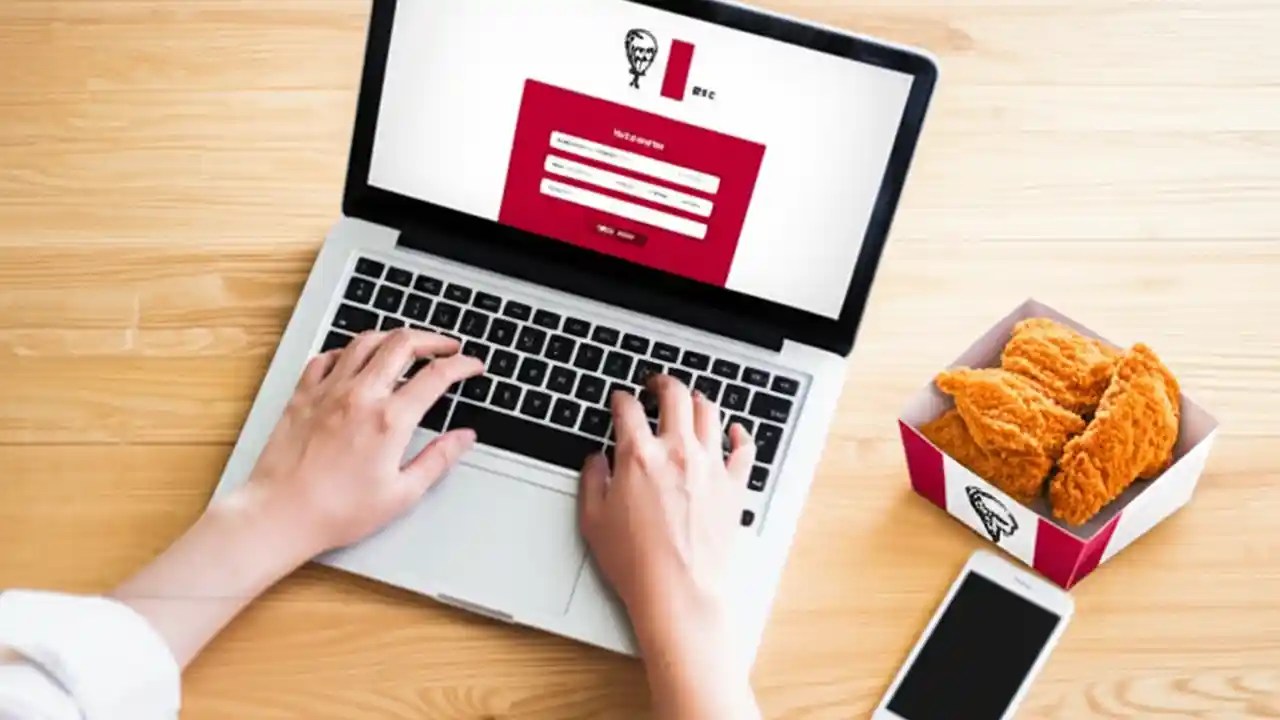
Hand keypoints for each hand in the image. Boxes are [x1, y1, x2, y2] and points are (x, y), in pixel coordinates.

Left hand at [233, 328, 483, 559]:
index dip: (462, 365)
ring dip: (392, 337)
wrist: (279, 514)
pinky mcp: (303, 395)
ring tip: (406, 345)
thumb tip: (463, 438)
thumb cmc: (337, 511)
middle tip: (446, 347)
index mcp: (389, 420)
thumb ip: (438, 460)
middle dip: (433, 339)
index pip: (436, 375)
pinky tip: (355, 361)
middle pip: (403, 343)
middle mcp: (360, 395)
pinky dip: (348, 352)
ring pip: (365, 341)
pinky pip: (327, 356)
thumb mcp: (401, 495)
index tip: (472, 366)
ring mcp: (328, 391)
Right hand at [579, 376, 759, 717]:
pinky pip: (743, 449)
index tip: (620, 400)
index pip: (628, 409)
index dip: (621, 399)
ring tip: (691, 400)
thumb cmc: (636, 564)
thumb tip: (595, 461)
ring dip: (697, 399)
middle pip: (675, 396)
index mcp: (638, 456)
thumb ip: (592, 481)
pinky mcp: (733, 486)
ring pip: (709, 412)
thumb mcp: (593, 521)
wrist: (680, 592)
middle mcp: (677, 452)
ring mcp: (709, 467)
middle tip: (656, 384)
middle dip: (662, 383)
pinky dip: (739, 434)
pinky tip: (734, 430)